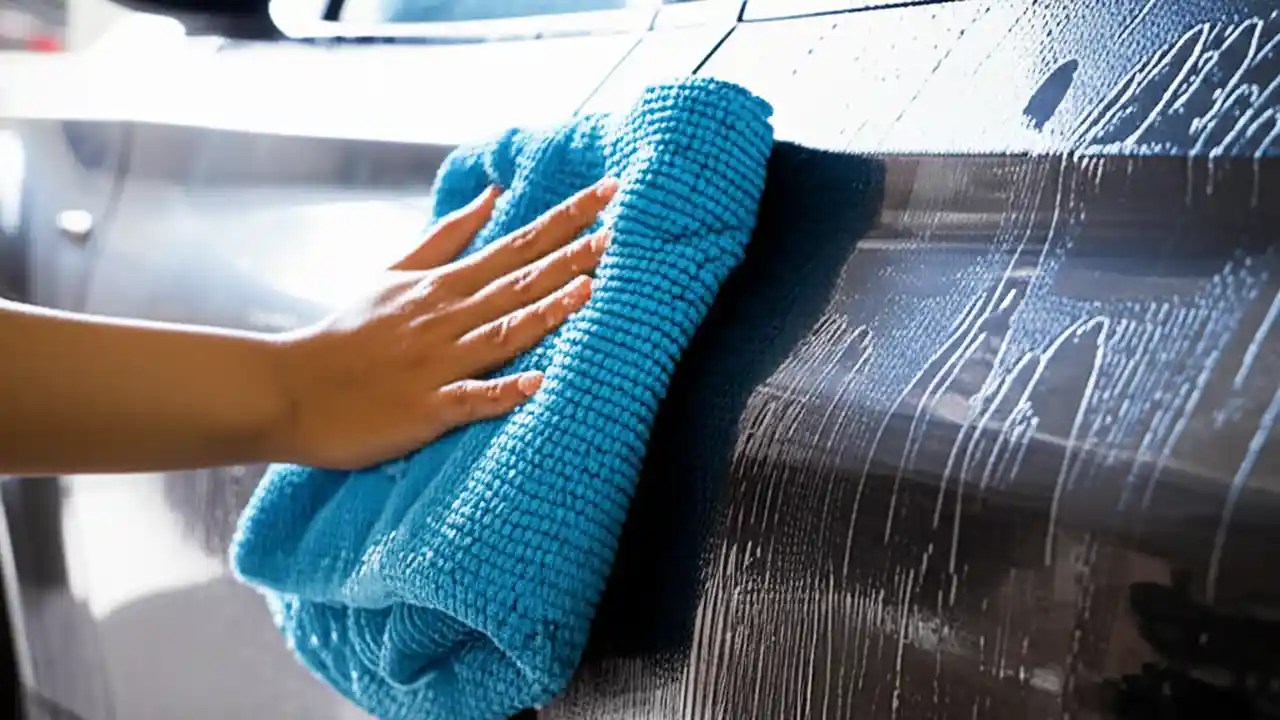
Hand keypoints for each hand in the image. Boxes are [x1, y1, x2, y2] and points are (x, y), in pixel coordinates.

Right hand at [271, 178, 616, 469]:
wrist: (290, 388)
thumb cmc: (348, 332)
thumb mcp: (395, 272)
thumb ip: (448, 235)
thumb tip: (492, 195)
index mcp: (443, 286)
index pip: (516, 245)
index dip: (564, 220)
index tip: (606, 193)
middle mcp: (446, 318)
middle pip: (518, 283)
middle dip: (569, 256)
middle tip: (618, 231)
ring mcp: (437, 364)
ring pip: (501, 333)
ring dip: (546, 312)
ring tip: (589, 290)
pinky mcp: (426, 408)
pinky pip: (471, 399)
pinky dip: (503, 391)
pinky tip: (537, 383)